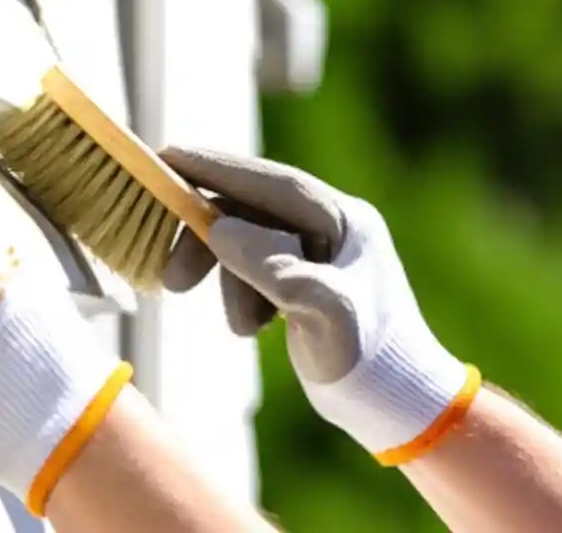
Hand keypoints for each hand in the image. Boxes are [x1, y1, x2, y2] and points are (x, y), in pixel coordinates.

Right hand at [161, 147, 478, 463]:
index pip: (271, 182)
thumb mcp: (320, 311)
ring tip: (246, 328)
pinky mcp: (304, 281)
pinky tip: (258, 328)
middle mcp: (331, 226)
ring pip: (245, 245)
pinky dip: (243, 297)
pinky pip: (253, 271)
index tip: (167, 157)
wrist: (394, 405)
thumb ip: (269, 265)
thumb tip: (218, 227)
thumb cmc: (369, 359)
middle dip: (209, 243)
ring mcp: (317, 253)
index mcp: (344, 219)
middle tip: (174, 280)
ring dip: (230, 284)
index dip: (217, 168)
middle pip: (250, 213)